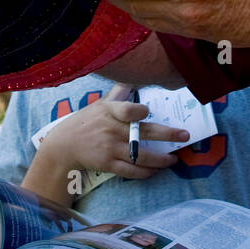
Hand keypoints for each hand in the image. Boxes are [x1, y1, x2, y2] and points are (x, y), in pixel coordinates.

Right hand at [41, 85, 188, 179]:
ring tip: (173, 159)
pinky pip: (131, 171)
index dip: (138, 111)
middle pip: (142, 133)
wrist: (64, 145)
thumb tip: (132, 77)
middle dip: (167, 135)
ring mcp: (110, 149)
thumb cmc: (86, 121)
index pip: (126, 110)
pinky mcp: (108, 164)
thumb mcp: (99, 104)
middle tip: (185, 135)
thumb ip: (118, 94)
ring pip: (140, 156)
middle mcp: (111, 130)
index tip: (147, 111)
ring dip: (161, 159)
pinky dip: (145, 172)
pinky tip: (156, 170)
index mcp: (109, 112)